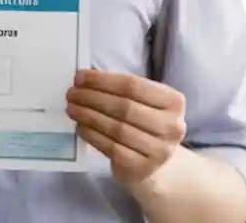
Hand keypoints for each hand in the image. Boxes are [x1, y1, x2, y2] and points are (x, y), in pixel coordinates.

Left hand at [66, 69, 186, 187]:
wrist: (155, 165)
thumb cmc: (145, 125)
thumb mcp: (145, 103)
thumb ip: (123, 90)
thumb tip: (86, 78)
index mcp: (174, 102)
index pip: (134, 85)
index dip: (104, 80)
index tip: (80, 77)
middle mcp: (172, 126)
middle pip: (125, 107)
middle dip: (93, 98)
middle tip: (71, 93)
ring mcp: (159, 150)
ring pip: (117, 128)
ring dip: (89, 116)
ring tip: (71, 108)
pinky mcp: (142, 168)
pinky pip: (111, 148)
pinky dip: (92, 135)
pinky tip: (80, 126)